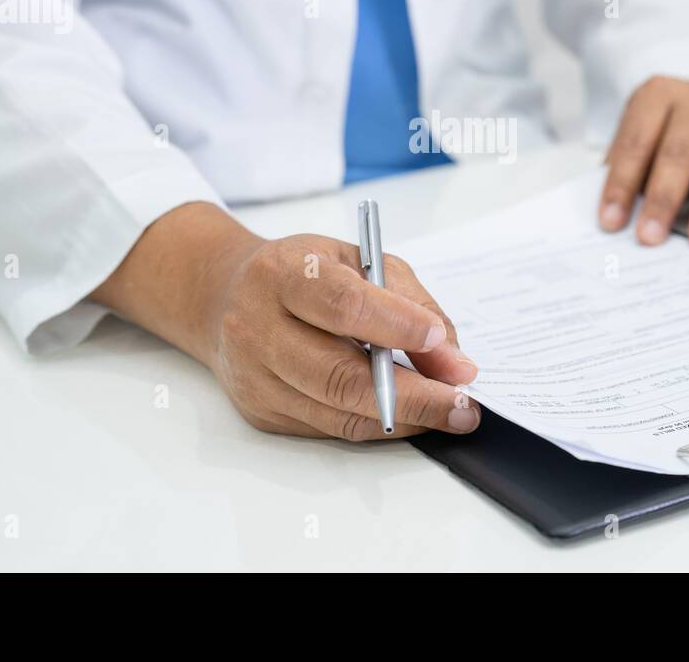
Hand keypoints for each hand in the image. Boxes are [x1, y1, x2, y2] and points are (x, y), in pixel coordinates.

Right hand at [91, 203, 479, 440]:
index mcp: (283, 273)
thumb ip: (410, 302)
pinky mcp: (260, 411)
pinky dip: (377, 425)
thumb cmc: (304, 271)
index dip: (396, 326)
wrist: (225, 294)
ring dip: (403, 419)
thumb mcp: (359, 259)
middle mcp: (258, 326)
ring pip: (337, 412)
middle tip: (463, 404)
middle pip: (339, 375)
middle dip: (412, 396)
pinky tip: (407, 414)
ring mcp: (255, 375)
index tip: (440, 343)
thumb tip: (452, 361)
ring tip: (447, 413)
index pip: (342, 304)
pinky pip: (329, 429)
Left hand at [598, 77, 688, 247]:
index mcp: (658, 96)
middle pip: (680, 154)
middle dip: (664, 200)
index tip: (610, 221)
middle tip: (651, 236)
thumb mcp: (634, 130)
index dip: (621, 184)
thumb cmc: (659, 125)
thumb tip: (616, 217)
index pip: (636, 143)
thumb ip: (624, 168)